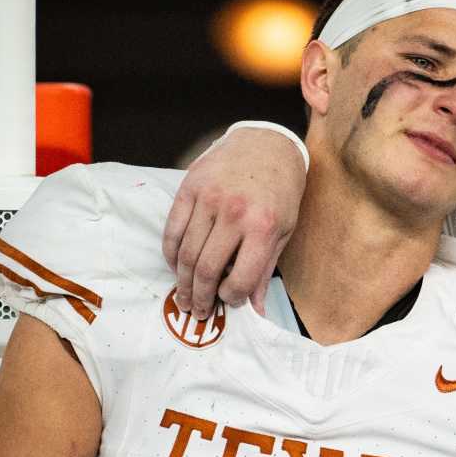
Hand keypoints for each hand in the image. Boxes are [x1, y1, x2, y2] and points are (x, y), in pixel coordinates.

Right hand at [162, 125, 306, 317]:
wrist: (267, 145)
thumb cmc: (280, 191)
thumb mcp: (284, 230)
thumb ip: (265, 270)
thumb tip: (256, 310)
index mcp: (263, 228)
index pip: (238, 279)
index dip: (231, 298)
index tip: (228, 301)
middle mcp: (234, 214)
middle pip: (205, 269)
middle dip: (200, 297)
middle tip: (198, 311)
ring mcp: (208, 199)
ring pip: (185, 253)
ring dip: (182, 281)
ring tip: (184, 296)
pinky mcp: (189, 188)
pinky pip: (172, 230)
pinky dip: (171, 254)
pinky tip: (176, 266)